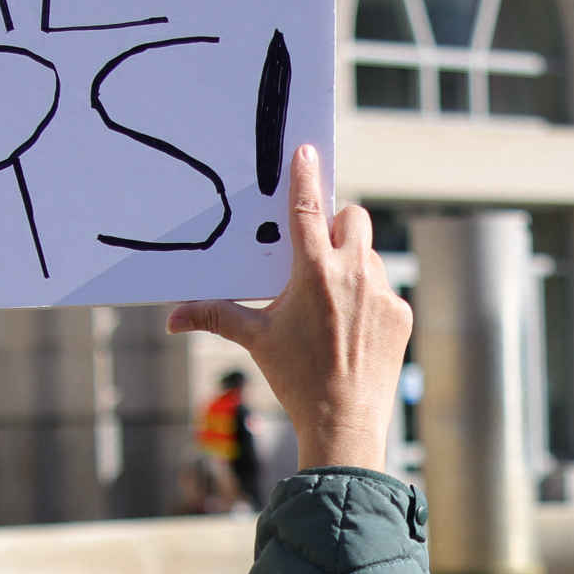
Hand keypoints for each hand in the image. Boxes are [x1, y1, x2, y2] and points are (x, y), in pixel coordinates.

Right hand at [164, 147, 409, 474]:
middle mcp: (353, 273)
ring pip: (369, 254)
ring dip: (352, 263)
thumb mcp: (256, 341)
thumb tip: (172, 318)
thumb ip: (216, 317)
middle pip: (352, 216)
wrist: (344, 422)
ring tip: (332, 301)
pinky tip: (352, 325)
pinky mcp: (400, 312)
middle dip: (336, 223)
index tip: (306, 151)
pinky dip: (369, 296)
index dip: (306, 175)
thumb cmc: (296, 379)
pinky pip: (384, 287)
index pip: (308, 206)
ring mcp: (382, 291)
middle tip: (318, 249)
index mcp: (314, 271)